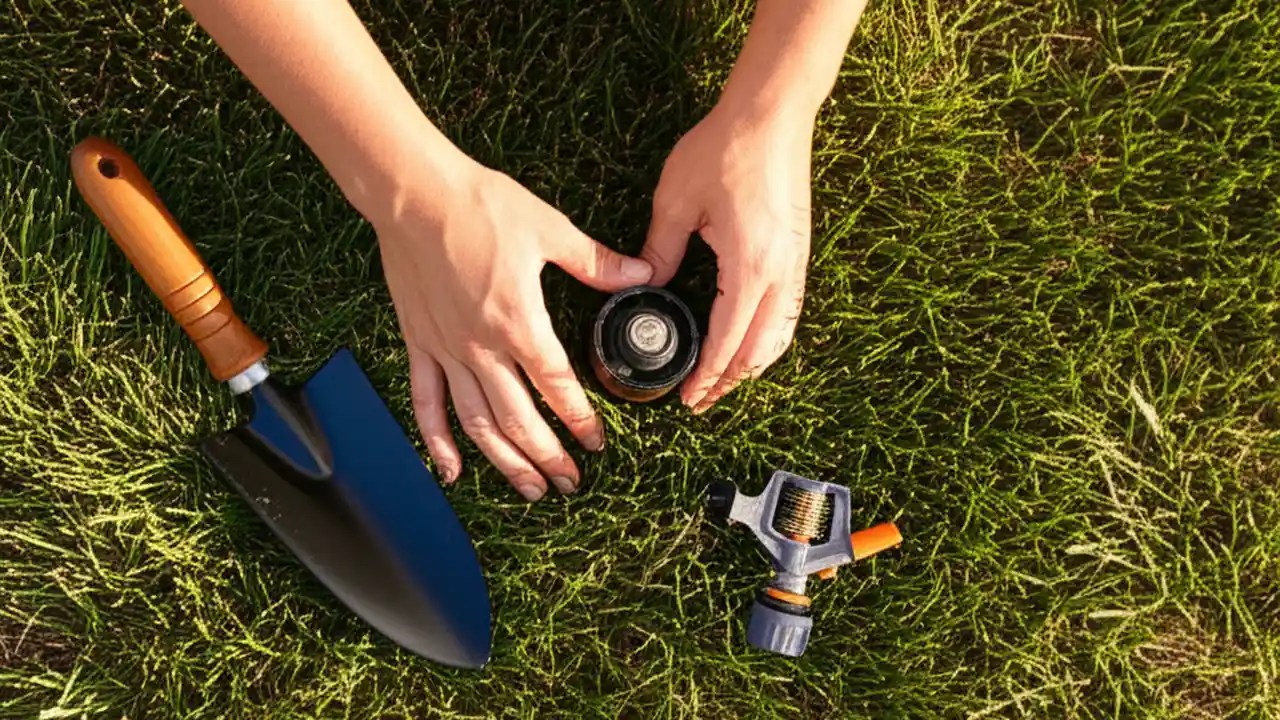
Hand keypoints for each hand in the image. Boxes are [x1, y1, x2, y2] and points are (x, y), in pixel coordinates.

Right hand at [377, 162, 652, 500]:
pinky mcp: (419, 343)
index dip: (580, 420)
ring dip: (504, 461)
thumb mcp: (550, 230)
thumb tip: (640, 274)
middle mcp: (482, 346)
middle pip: (519, 419)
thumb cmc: (480, 206)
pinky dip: (437, 441)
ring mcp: (447, 349)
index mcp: (519, 322)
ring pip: (477, 423)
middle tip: (569, 481)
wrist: (415, 194)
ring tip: (528, 488)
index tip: (596, 443)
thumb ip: (596, 262)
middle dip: (548, 457)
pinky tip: (452, 470)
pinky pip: (426, 403)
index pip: (558, 387)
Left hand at [641, 103, 813, 412]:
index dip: (706, 377)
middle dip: (729, 383)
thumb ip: (659, 251)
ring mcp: (796, 266)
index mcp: (749, 268)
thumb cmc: (725, 150)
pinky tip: (752, 344)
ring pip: (780, 337)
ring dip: (753, 366)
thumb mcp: (676, 201)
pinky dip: (770, 340)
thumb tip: (647, 284)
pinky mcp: (799, 253)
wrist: (772, 113)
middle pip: (758, 352)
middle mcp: (780, 275)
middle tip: (700, 402)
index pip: (727, 343)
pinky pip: (789, 314)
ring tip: (724, 382)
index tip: (687, 399)